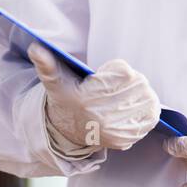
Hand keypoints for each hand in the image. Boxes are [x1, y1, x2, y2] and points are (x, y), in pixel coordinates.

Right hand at [28, 42, 159, 152]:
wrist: (67, 133)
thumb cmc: (66, 100)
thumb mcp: (55, 81)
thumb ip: (47, 64)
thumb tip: (35, 47)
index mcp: (88, 98)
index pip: (125, 72)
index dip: (119, 69)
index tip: (110, 72)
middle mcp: (102, 116)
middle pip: (139, 84)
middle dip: (133, 80)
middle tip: (122, 82)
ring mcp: (116, 129)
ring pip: (148, 99)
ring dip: (142, 94)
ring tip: (128, 93)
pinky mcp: (127, 139)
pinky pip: (151, 117)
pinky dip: (147, 109)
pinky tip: (134, 106)